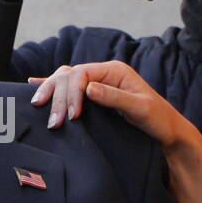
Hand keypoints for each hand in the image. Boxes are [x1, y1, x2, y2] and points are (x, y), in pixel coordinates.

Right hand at [30, 60, 201, 152]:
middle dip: (57, 96)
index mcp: (114, 70)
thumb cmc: (158, 120)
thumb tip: (88, 88)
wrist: (167, 132)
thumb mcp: (140, 109)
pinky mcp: (94, 96)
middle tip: (54, 122)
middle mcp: (104, 73)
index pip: (81, 74)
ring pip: (65, 80)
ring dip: (51, 92)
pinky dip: (50, 86)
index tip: (72, 117)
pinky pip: (67, 87)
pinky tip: (33, 85)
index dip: (71, 93)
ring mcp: (98, 83)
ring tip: (38, 106)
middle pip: (69, 76)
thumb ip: (114, 97)